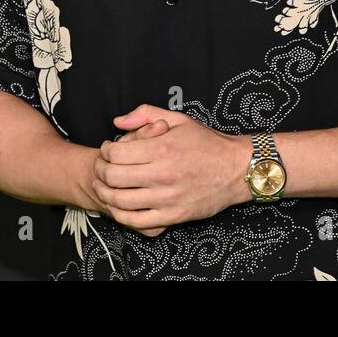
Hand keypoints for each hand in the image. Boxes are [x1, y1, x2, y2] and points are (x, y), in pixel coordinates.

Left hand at [91, 103, 245, 235]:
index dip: (105, 150)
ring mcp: (166, 198)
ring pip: (120, 201)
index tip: (107, 149)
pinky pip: (137, 221)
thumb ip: (146, 115)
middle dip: (100, 171)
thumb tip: (118, 122)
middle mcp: (162, 174)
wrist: (236, 169)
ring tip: (107, 186)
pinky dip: (122, 215)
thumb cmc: (207, 143)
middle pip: (113, 177)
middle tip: (102, 167)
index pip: (116, 153)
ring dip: (106, 193)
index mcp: (162, 148)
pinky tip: (121, 206)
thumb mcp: (179, 119)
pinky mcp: (173, 216)